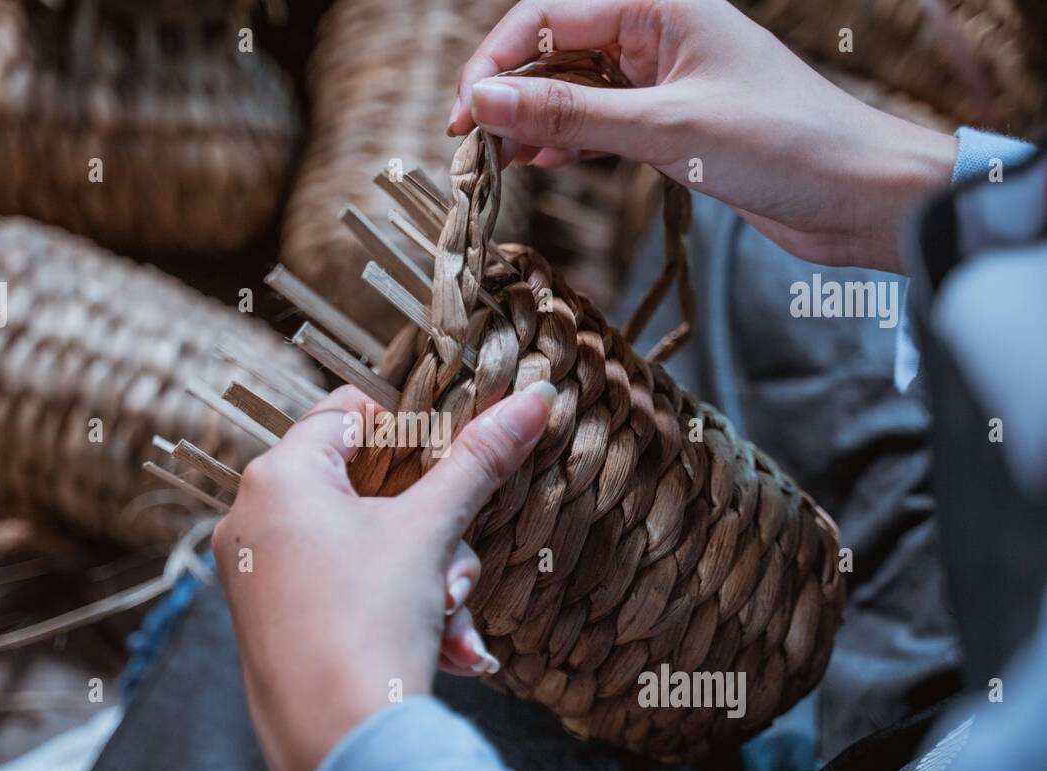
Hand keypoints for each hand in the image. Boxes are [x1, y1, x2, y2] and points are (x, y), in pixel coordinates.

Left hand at [212, 382, 556, 770]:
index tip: (453, 453)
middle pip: (365, 489)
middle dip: (433, 531)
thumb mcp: (432, 530)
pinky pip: (345, 591)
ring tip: (456, 625)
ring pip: (365, 548)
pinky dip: (397, 611)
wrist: (336, 745)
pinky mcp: (272, 622)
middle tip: (457, 566)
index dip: (409, 427)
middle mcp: (254, 518)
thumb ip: (479, 459)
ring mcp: (258, 574)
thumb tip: (533, 400)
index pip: (347, 413)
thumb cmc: (368, 624)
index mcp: (278, 476)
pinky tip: (445, 652)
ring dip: (427, 581)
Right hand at [447, 0, 956, 272]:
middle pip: (554, 49)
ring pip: (572, 90)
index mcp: (661, 4)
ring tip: (492, 163)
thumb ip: (571, 115)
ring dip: (530, 123)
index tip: (463, 117)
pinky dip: (564, 145)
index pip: (549, 14)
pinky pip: (597, 124)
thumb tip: (484, 101)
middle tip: (469, 147)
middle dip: (507, 93)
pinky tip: (534, 167)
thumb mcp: (667, 128)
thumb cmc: (788, 144)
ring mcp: (662, 80)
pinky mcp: (669, 125)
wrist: (863, 197)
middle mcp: (657, 33)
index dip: (495, 62)